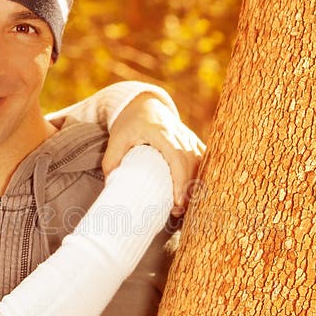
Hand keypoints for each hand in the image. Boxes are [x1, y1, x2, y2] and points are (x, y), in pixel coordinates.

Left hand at [103, 93, 205, 215]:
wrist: (144, 104)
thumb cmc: (129, 123)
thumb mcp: (116, 138)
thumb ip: (111, 161)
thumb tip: (111, 186)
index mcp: (160, 132)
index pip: (177, 157)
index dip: (180, 180)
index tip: (177, 201)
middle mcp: (179, 134)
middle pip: (192, 163)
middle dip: (188, 188)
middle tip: (177, 211)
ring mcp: (188, 137)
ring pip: (201, 162)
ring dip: (196, 184)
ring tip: (184, 206)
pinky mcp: (193, 141)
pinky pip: (204, 159)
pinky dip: (202, 175)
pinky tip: (196, 192)